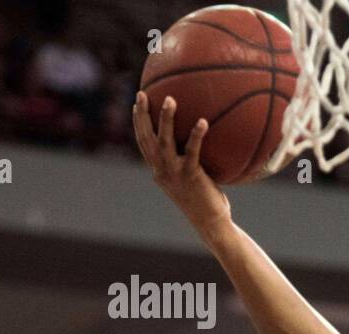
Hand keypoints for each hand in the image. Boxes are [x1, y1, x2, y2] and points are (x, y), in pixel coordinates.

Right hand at [133, 92, 231, 234]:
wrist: (211, 223)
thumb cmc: (206, 202)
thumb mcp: (192, 180)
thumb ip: (190, 163)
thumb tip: (200, 144)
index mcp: (159, 171)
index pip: (143, 143)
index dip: (138, 123)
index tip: (138, 103)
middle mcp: (162, 171)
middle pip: (146, 138)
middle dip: (142, 115)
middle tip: (141, 93)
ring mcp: (174, 174)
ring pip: (164, 141)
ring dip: (165, 119)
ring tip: (170, 99)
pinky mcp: (191, 176)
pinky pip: (192, 152)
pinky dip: (197, 136)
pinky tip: (203, 122)